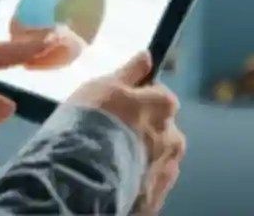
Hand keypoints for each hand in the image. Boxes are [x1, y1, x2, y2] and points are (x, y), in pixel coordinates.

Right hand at [68, 53, 186, 215]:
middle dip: (140, 132)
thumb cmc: (91, 124)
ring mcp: (166, 170)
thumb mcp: (105, 86)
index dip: (137, 101)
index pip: (158, 96)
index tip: (117, 109)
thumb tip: (146, 56)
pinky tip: (114, 180)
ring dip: (138, 158)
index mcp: (165, 106)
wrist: (80, 179)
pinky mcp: (155, 197)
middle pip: (158, 129)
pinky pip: (146, 183)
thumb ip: (130, 72)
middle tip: (110, 138)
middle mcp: (173, 137)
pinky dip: (135, 181)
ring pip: (153, 158)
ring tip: (108, 162)